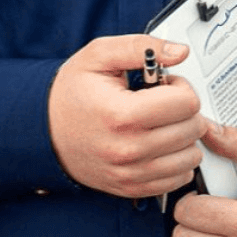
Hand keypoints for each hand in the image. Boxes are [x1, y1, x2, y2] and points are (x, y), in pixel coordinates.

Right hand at [47, 35, 206, 198]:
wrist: (43, 130)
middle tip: (161, 100)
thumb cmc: (71, 93)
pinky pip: (179, 178)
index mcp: (122, 115)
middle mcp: (129, 150)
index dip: (180, 85)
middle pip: (192, 128)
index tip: (163, 83)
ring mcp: (131, 174)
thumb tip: (179, 52)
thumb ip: (141, 47)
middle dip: (184, 108)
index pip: (186, 103)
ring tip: (159, 121)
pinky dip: (176, 159)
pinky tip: (158, 142)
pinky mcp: (133, 188)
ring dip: (183, 135)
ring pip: (191, 157)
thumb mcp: (99, 55)